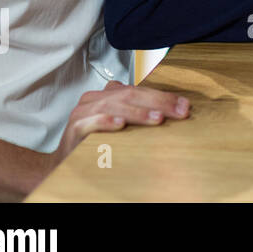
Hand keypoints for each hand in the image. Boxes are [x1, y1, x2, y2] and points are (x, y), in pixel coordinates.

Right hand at [54, 81, 190, 162]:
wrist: (68, 161)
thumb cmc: (98, 141)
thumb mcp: (122, 123)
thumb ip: (141, 112)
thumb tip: (177, 109)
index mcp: (108, 94)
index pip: (140, 90)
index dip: (164, 96)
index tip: (185, 106)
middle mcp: (95, 99)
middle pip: (130, 95)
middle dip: (158, 103)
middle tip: (179, 112)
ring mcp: (83, 112)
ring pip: (113, 105)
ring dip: (137, 112)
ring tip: (157, 118)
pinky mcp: (74, 128)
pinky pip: (90, 122)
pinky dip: (105, 121)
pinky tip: (120, 124)